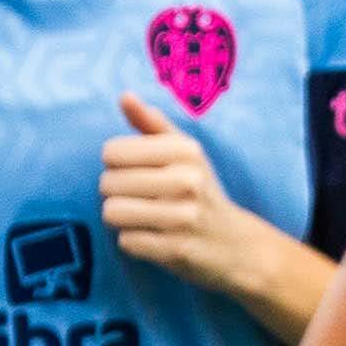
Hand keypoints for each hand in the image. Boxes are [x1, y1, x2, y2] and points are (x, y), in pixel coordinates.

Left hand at [102, 92, 279, 296]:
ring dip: (122, 219)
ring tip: (146, 219)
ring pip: (112, 212)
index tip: (139, 173)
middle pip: (107, 183)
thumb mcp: (186, 153)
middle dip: (117, 194)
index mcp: (186, 151)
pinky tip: (156, 239)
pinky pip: (126, 241)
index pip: (111, 151)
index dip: (117, 165)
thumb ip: (152, 125)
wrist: (238, 245)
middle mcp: (187, 180)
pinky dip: (135, 242)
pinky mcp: (177, 249)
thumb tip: (124, 96)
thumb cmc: (201, 193)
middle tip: (144, 201)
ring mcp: (184, 217)